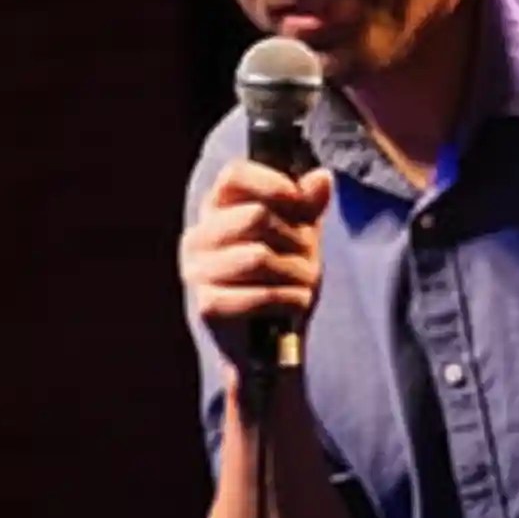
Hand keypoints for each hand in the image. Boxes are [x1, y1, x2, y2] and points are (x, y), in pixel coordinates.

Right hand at [179, 160, 332, 375]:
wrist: (270, 342)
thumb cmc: (283, 277)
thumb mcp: (301, 234)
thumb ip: (308, 205)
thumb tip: (322, 178)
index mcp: (216, 210)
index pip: (234, 175)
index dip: (273, 184)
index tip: (300, 203)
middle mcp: (198, 237)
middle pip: (256, 215)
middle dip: (296, 239)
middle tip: (308, 258)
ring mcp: (197, 272)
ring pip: (259, 256)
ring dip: (297, 273)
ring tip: (306, 283)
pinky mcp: (206, 307)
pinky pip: (259, 295)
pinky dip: (289, 300)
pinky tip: (297, 304)